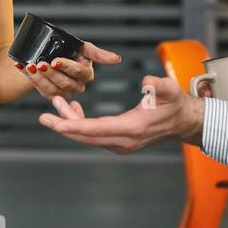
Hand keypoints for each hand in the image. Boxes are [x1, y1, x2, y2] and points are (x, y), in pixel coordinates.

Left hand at [16, 41, 120, 98]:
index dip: (67, 67)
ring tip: (29, 66)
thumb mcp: (83, 48)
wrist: (50, 55)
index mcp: (86, 75)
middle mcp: (77, 86)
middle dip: (50, 72)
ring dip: (38, 77)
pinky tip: (22, 67)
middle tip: (39, 62)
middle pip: (64, 82)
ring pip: (51, 89)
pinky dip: (30, 78)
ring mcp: (64, 93)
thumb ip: (97, 53)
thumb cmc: (70, 50)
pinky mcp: (51, 96)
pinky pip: (40, 90)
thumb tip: (117, 59)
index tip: (55, 60)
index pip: (78, 72)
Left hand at [38, 75, 207, 153]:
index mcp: (131, 128)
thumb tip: (147, 82)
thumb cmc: (175, 104)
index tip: (55, 123)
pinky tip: (73, 109)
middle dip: (63, 126)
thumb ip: (159, 85)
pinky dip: (81, 124)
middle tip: (44, 117)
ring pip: (88, 136)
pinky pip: (95, 135)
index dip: (73, 126)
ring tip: (56, 103)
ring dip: (70, 122)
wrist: (183, 122)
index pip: (96, 129)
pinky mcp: (119, 141)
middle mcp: (123, 141)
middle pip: (86, 136)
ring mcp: (121, 144)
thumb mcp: (170, 90)